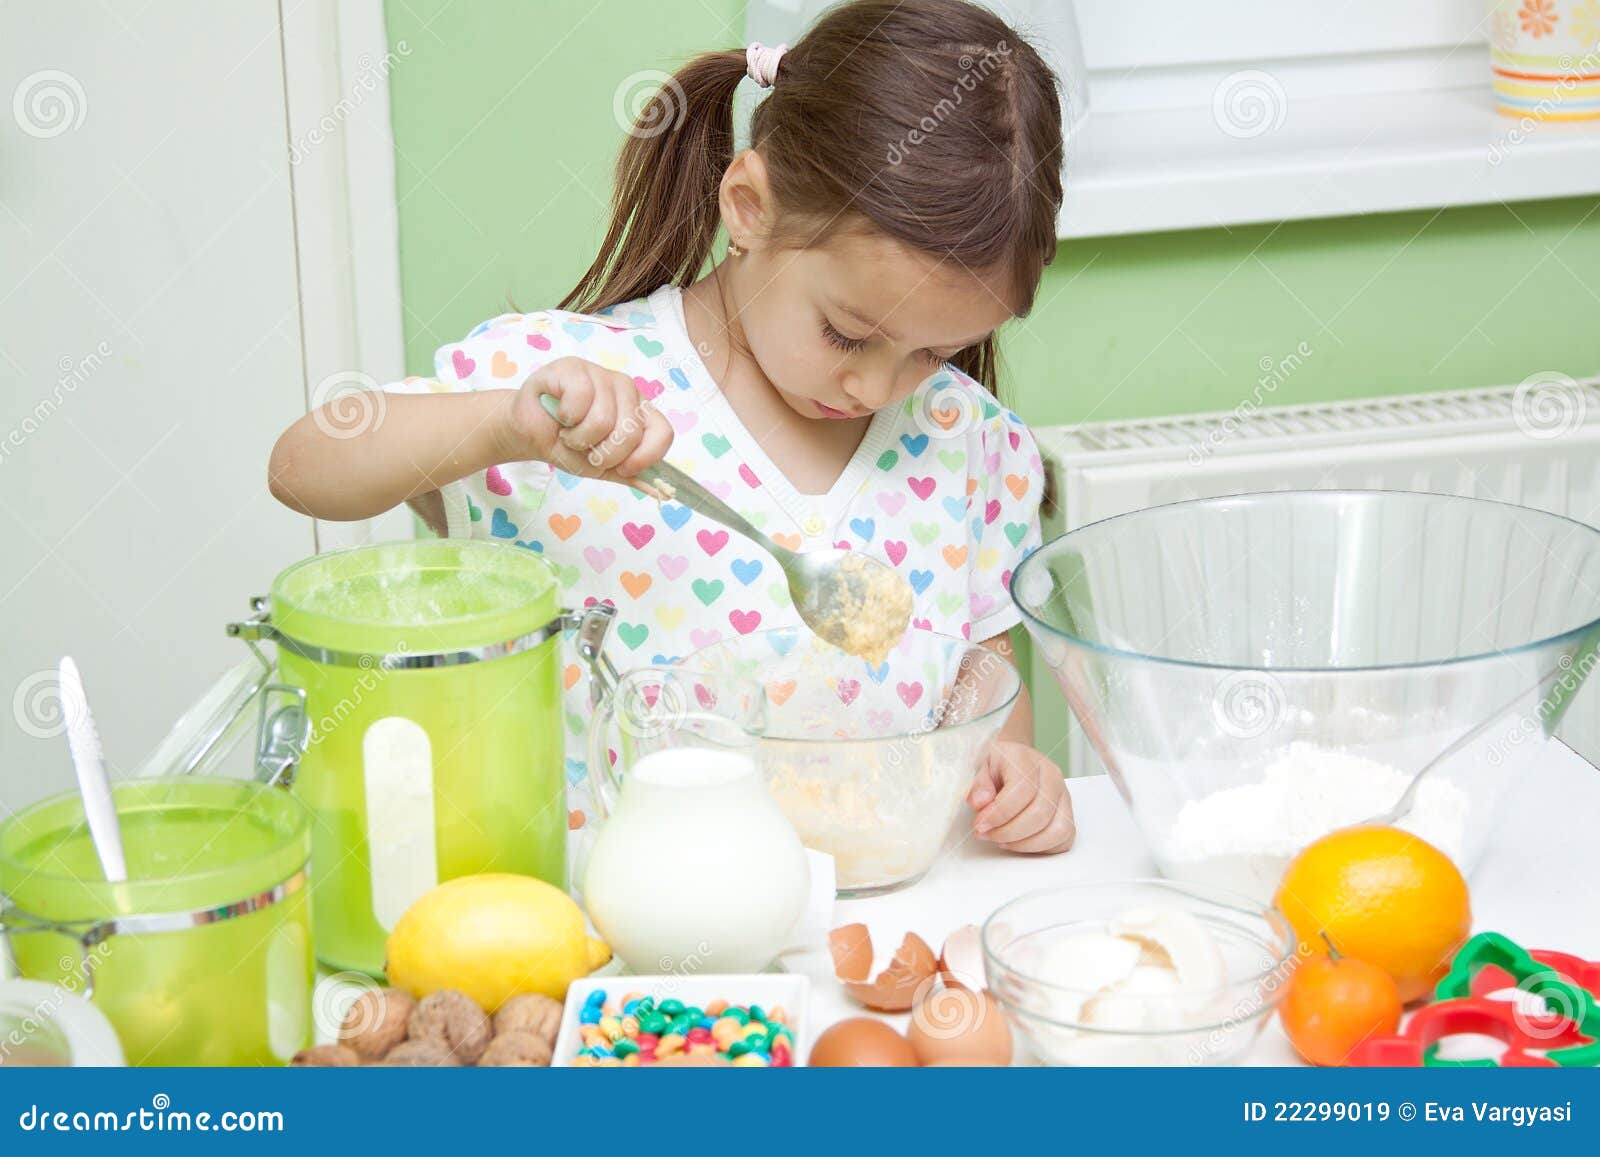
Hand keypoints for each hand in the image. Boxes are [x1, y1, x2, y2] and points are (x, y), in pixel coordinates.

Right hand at [499, 356, 672, 483]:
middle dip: (602, 453)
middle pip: (630, 432)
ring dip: (579, 438)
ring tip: (568, 432)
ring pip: (603, 420)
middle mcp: (627, 391)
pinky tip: (559, 413)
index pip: (662, 433)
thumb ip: (631, 474)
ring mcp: (602, 375)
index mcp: (640, 412)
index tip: (622, 468)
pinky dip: (565, 417)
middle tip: (584, 448)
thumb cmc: (567, 446)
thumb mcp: (603, 467)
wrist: (529, 434)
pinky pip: (580, 399)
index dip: (644, 457)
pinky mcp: (575, 367)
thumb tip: (662, 493)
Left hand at [967, 740, 1074, 853]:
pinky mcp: (1067, 813)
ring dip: (1026, 844)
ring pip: (1057, 830)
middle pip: (1040, 814)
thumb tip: (980, 802)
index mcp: (1027, 759)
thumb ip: (977, 784)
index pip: (1023, 790)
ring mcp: (1063, 795)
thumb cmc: (994, 766)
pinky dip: (1042, 848)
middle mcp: (1051, 776)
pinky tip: (1020, 843)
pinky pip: (1064, 838)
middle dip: (1008, 832)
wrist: (1010, 761)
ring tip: (1002, 841)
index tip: (980, 825)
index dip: (1000, 814)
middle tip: (986, 834)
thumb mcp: (977, 766)